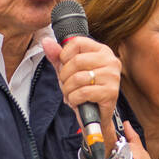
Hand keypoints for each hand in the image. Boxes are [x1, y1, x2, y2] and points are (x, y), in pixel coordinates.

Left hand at [41, 35, 121, 155]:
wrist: (95, 116)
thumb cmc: (83, 90)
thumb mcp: (68, 71)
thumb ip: (57, 56)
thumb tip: (46, 41)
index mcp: (102, 51)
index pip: (77, 42)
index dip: (64, 55)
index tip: (64, 66)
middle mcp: (111, 61)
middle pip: (76, 61)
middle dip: (64, 76)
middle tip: (66, 84)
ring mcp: (113, 77)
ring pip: (78, 78)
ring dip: (68, 90)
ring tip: (71, 94)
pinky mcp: (111, 93)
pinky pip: (83, 92)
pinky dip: (74, 99)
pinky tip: (77, 101)